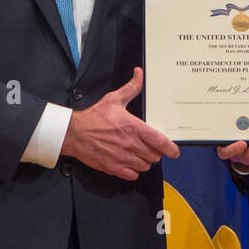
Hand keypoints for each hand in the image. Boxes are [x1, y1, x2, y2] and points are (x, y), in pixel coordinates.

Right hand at [61, 67, 180, 180]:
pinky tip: (129, 162)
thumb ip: (131, 88)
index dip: (171, 149)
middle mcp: (130, 145)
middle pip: (154, 156)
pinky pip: (132, 175)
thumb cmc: (94, 117)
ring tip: (138, 154)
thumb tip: (139, 73)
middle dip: (155, 152)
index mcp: (133, 128)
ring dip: (144, 161)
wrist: (74, 133)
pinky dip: (133, 171)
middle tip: (149, 147)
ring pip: (145, 166)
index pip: (160, 141)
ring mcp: (122, 158)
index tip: (174, 151)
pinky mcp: (113, 168)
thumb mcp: (113, 99)